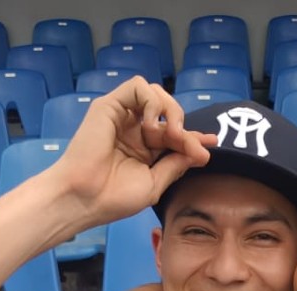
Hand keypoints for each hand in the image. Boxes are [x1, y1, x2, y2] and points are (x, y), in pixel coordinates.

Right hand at [48, 77, 216, 229]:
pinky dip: (152, 102)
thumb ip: (175, 165)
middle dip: (184, 127)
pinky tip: (150, 126)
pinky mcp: (109, 105)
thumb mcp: (154, 183)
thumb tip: (199, 153)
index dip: (194, 135)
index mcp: (144, 149)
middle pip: (169, 113)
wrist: (85, 198)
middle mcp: (134, 129)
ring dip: (170, 111)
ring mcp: (122, 116)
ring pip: (156, 93)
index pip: (174, 133)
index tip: (211, 143)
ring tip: (169, 135)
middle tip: (188, 145)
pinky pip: (138, 86)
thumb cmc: (113, 197)